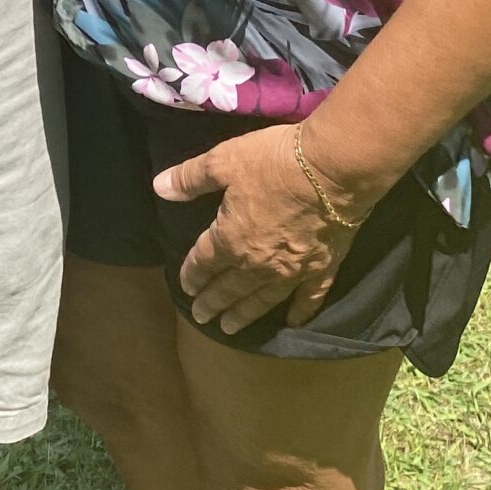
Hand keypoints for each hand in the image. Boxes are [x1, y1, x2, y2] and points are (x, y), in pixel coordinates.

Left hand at [153, 127, 369, 333]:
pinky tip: (293, 323)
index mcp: (230, 239)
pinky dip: (300, 313)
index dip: (193, 274)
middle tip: (202, 317)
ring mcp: (292, 271)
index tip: (186, 287)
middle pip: (230, 288)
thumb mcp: (223, 161)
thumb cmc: (273, 161)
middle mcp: (258, 264)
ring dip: (245, 315)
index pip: (205, 262)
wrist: (332, 169)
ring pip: (262, 300)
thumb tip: (158, 188)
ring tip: (231, 328)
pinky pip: (309, 299)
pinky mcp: (322, 269)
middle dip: (213, 302)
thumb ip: (190, 178)